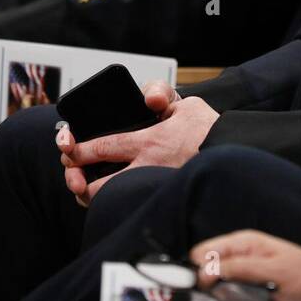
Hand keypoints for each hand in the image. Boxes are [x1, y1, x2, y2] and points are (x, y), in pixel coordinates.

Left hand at [56, 87, 217, 203]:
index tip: (67, 148)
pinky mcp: (158, 199)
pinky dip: (113, 203)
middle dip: (77, 182)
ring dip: (91, 197)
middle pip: (98, 187)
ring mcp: (152, 188)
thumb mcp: (187, 104)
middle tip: (71, 174)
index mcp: (150, 142)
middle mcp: (147, 169)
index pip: (102, 147)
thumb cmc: (208, 131)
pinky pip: (127, 206)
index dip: (77, 150)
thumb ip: (162, 94)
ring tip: (83, 189)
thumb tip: (150, 98)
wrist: (233, 154)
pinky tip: (108, 196)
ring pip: (111, 202)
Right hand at [190, 231, 300, 300]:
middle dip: (208, 285)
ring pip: (217, 288)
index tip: (203, 287)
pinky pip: (230, 298)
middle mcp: (241, 257)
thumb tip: (206, 271)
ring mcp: (245, 275)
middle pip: (207, 271)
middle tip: (220, 297)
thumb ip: (239, 268)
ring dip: (220, 297)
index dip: (199, 270)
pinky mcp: (251, 292)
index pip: (204, 252)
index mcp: (243, 243)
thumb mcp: (273, 271)